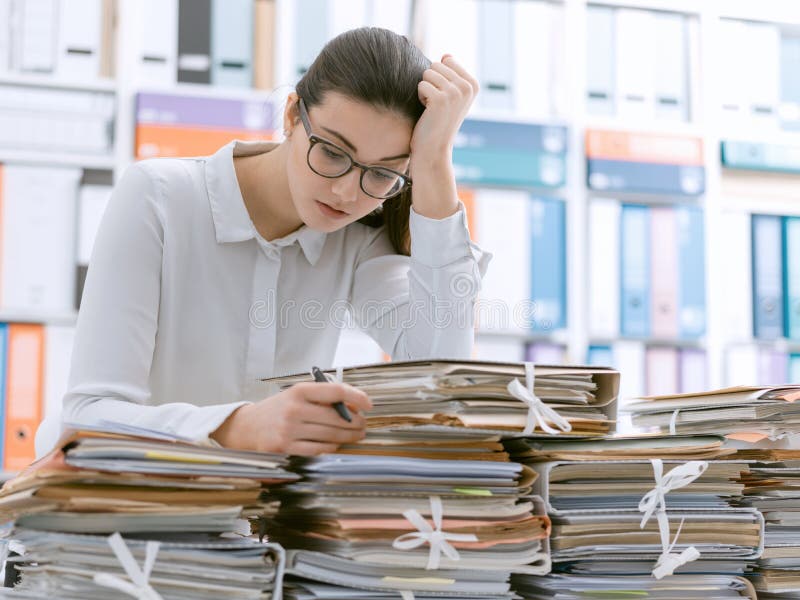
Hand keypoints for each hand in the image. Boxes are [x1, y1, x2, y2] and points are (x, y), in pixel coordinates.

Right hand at [210, 382, 371, 454]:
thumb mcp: (295, 395)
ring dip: (348, 437)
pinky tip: (336, 445)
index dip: (357, 397)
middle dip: (356, 422)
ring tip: (356, 435)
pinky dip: (331, 448)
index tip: (369, 404)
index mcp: (299, 391)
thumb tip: (354, 406)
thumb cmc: (277, 410)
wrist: (245, 427)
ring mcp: (289, 430)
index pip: (336, 391)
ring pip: (330, 436)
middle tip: (364, 425)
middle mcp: (294, 409)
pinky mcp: (285, 449)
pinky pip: (318, 451)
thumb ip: (321, 398)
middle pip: (337, 417)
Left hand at [410, 55, 478, 162]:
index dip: (439, 78)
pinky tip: (428, 112)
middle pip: (436, 65)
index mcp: (473, 84)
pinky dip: (420, 98)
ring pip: (427, 73)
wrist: (434, 148)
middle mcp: (467, 87)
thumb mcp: (452, 95)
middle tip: (436, 104)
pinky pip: (421, 85)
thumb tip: (446, 55)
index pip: (446, 60)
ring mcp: (455, 93)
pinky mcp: (440, 99)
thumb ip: (451, 74)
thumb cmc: (439, 121)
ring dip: (425, 90)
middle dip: (431, 83)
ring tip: (432, 107)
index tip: (444, 97)